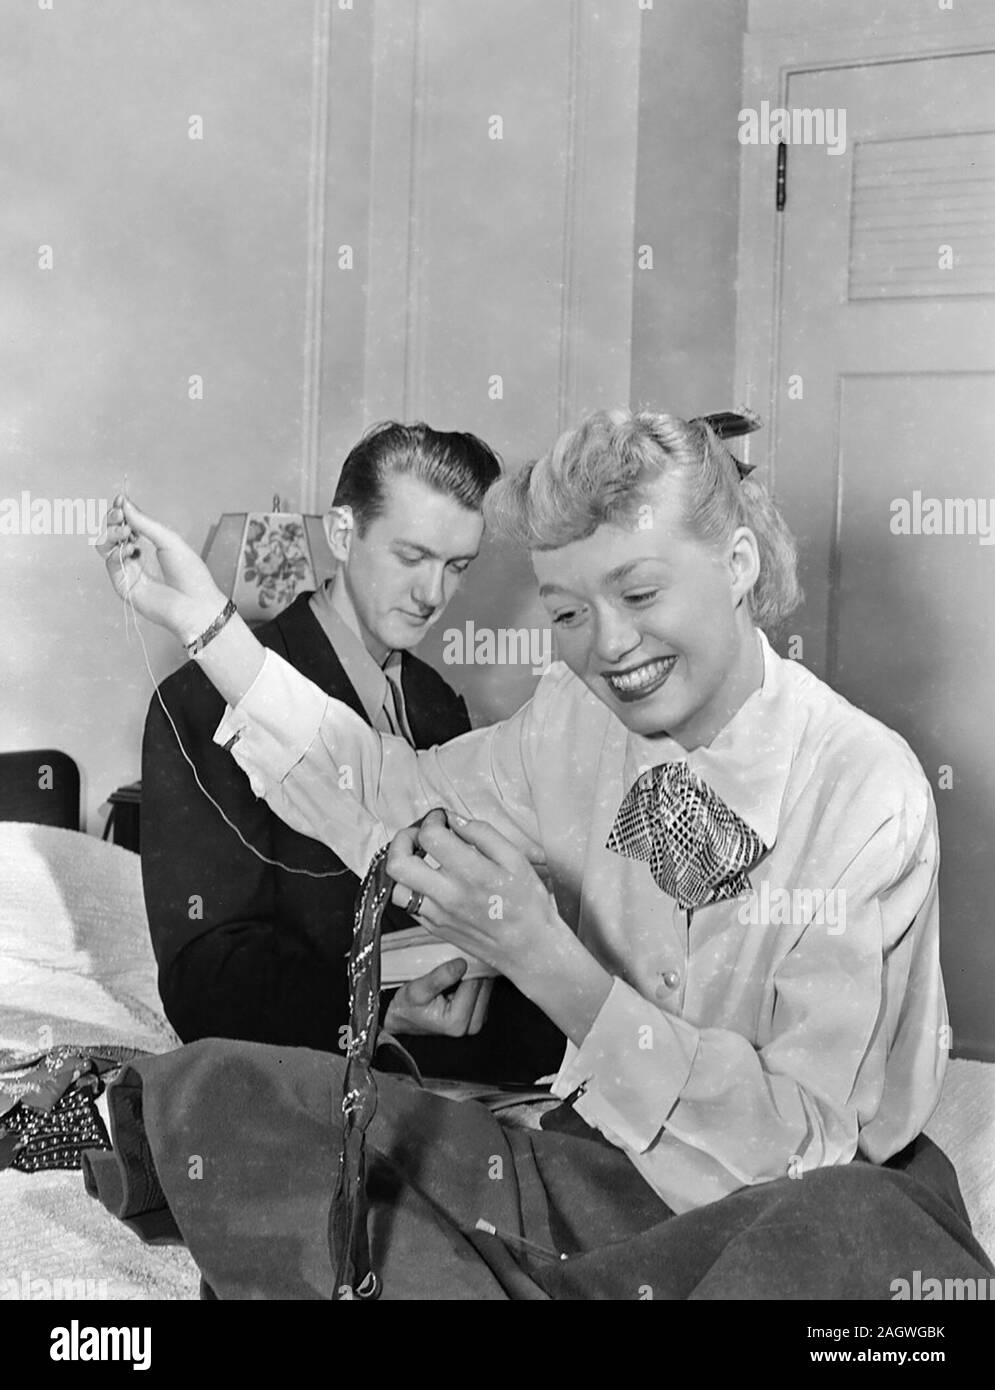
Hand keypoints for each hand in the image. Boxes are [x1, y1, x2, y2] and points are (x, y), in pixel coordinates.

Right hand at [95, 495, 226, 642]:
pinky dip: (117, 553)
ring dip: (111, 534)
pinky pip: (110, 563)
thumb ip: (145, 523)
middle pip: (112, 532)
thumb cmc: (190, 574)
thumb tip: (125, 504)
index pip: (127, 522)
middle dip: (113, 520)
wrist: (195, 604)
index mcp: (149, 543)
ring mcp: (128, 569)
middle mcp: (136, 555)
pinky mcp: (123, 584)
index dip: (121, 511)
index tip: (120, 500)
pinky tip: (131, 551)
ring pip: (105, 546)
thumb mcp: (169, 541)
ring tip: (126, 532)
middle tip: (120, 516)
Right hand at [383, 957, 492, 1036]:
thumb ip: (439, 977)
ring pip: (486, 988)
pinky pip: (484, 993)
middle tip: (453, 964)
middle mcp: (471, 1026)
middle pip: (484, 986)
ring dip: (474, 977)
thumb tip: (462, 964)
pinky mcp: (478, 1017)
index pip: (474, 984)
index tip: (456, 957)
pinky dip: (474, 983)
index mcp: (457, 1021)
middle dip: (472, 972)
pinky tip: (459, 983)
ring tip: (454, 976)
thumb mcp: (417, 990)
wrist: (404, 1017)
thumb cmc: (407, 1006)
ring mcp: (476, 1022)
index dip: (467, 967)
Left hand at [387, 809, 564, 980]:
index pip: (430, 837)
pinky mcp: (434, 928)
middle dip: (402, 840)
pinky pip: (408, 905)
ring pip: (396, 887)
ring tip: (419, 859)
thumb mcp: (516, 859)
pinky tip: (429, 881)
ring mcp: (437, 915)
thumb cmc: (527, 905)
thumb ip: (483, 834)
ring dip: (403, 867)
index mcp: (471, 873)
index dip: (432, 820)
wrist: (529, 949)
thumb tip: (455, 820)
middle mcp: (448, 895)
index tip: (441, 819)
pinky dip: (412, 887)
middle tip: (417, 835)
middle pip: (398, 864)